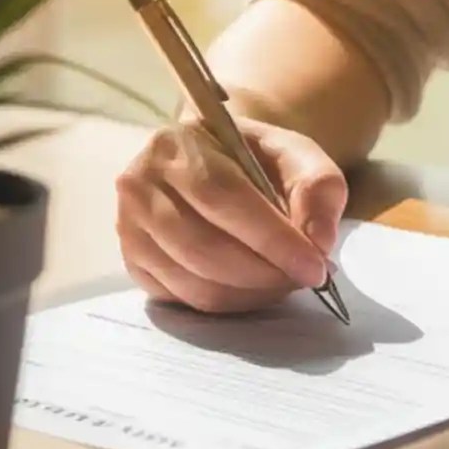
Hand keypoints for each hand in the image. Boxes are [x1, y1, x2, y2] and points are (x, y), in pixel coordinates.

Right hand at [116, 117, 346, 312]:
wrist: (218, 164)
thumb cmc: (258, 160)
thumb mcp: (298, 157)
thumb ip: (318, 189)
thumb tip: (319, 241)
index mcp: (179, 145)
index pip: (222, 198)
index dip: (272, 240)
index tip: (313, 267)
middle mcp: (140, 184)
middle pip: (204, 248)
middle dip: (264, 274)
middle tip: (303, 279)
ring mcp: (129, 227)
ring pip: (194, 281)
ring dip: (250, 293)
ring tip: (283, 281)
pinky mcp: (133, 262)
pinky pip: (182, 299)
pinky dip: (228, 303)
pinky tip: (253, 287)